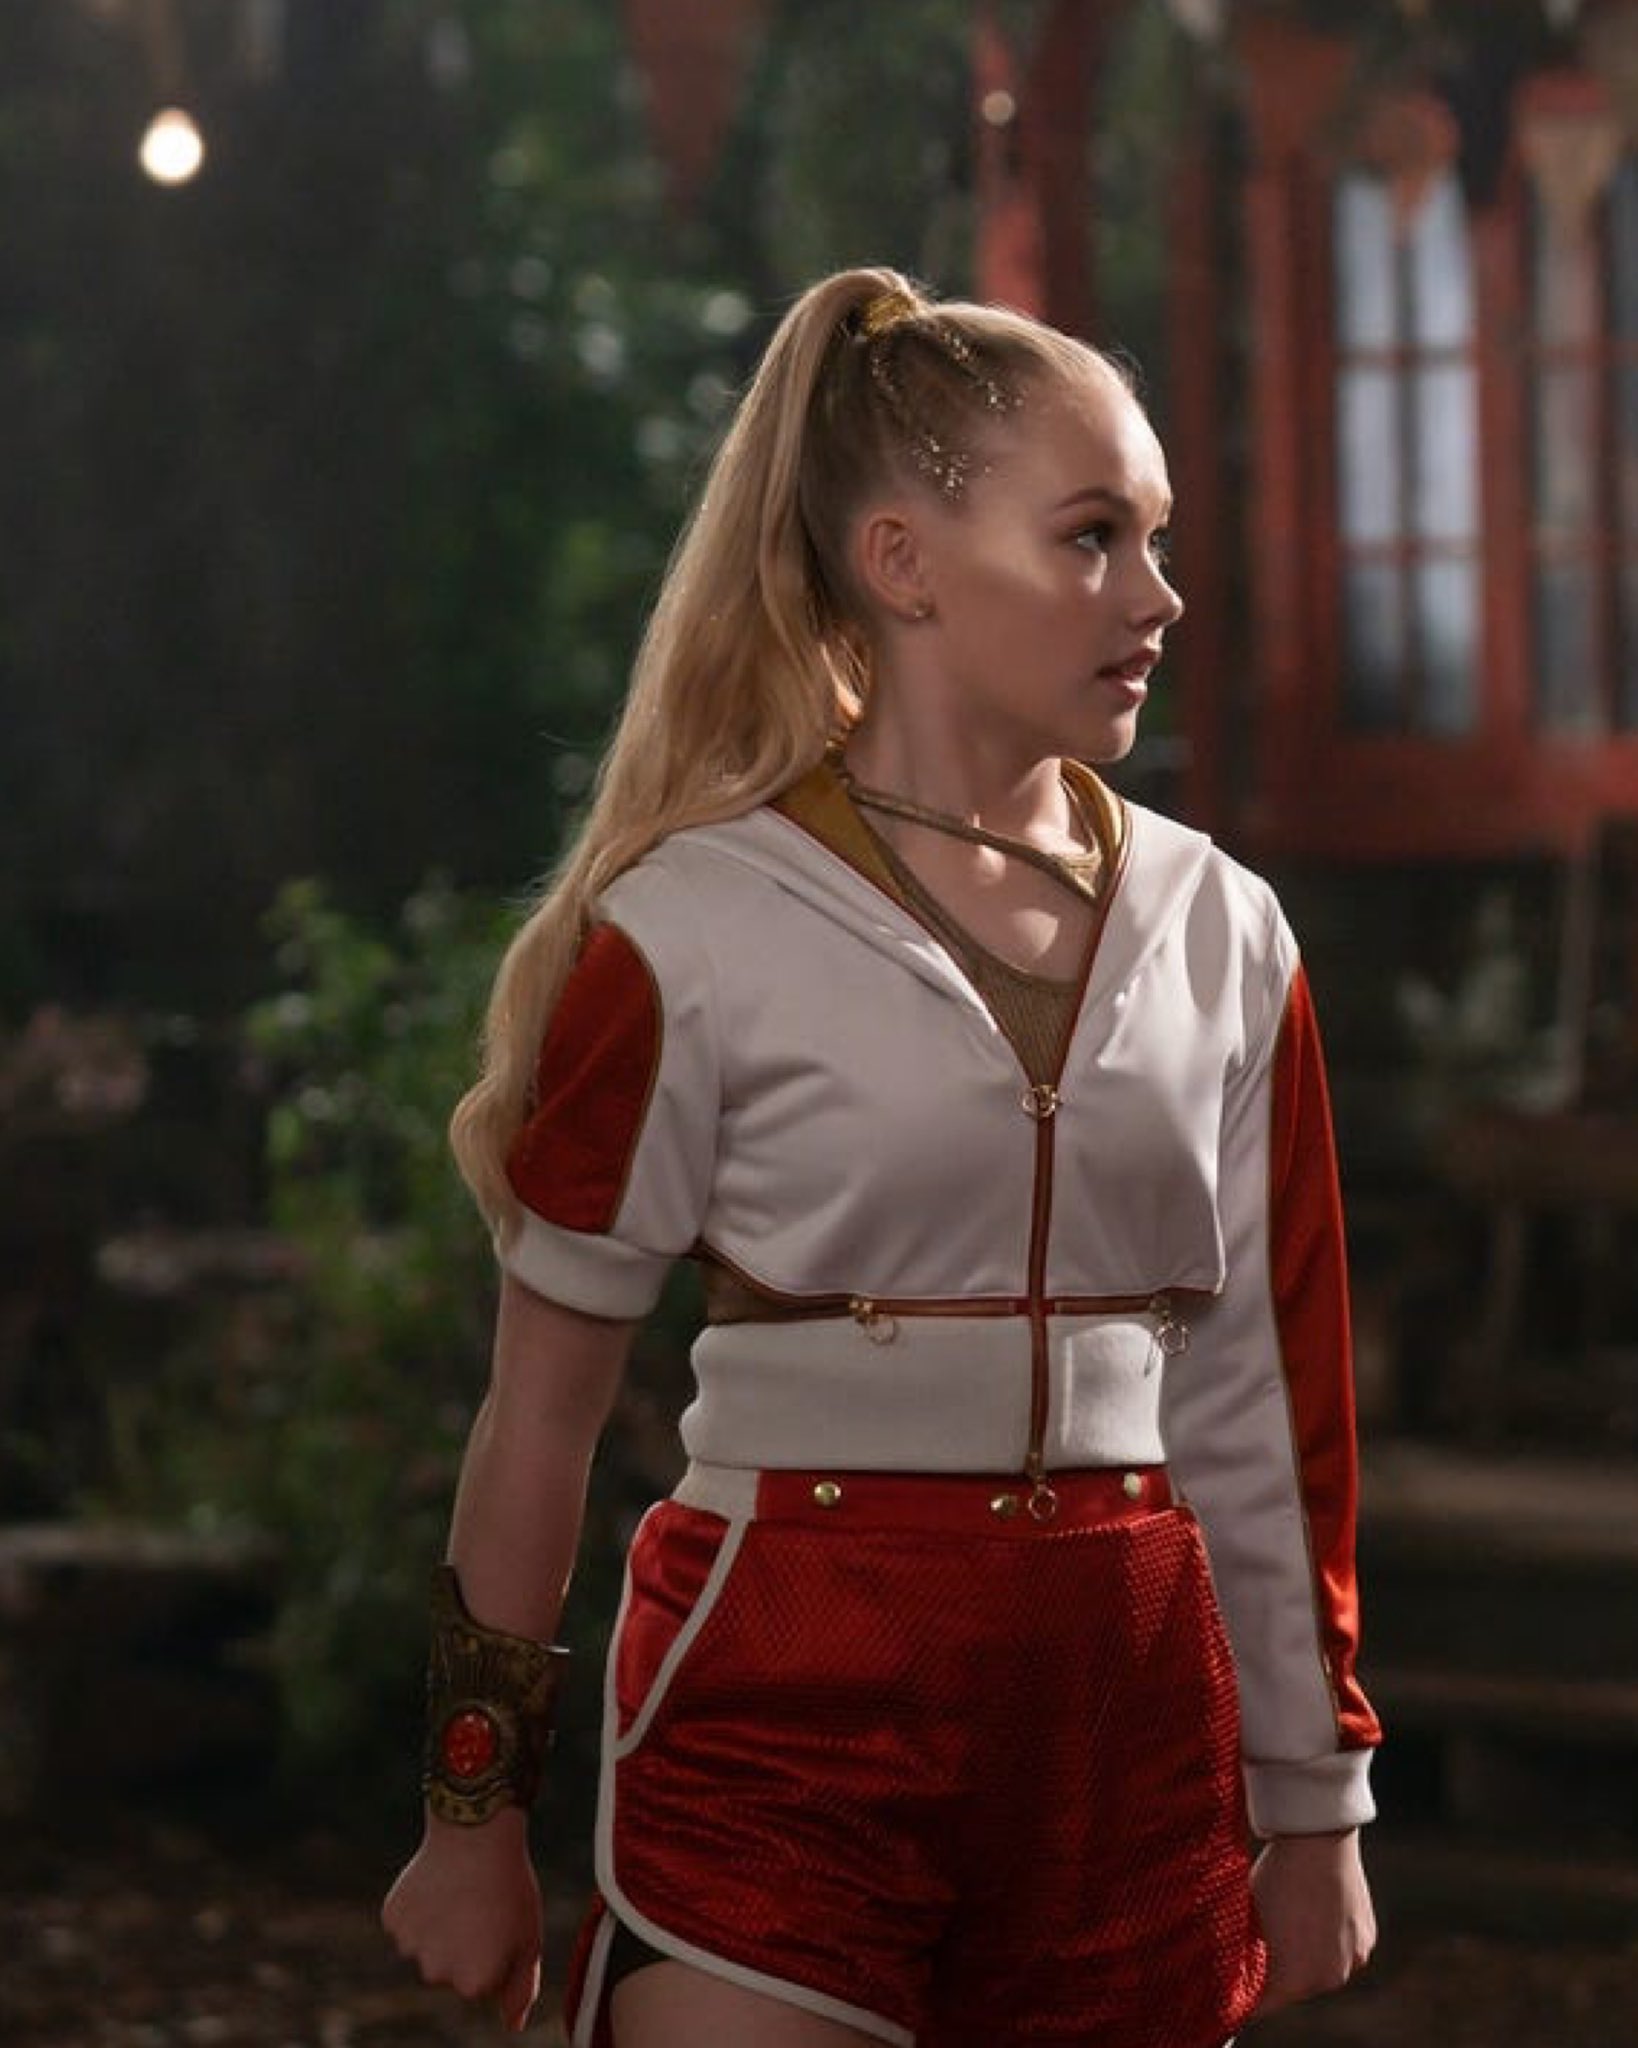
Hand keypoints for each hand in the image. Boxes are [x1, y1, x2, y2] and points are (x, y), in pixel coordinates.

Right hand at [382, 1809, 543, 2032]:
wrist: (476, 1831)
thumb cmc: (510, 1886)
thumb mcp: (529, 1937)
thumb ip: (520, 1989)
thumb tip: (513, 2026)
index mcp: (473, 1983)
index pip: (481, 1984)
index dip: (495, 1951)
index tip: (502, 1922)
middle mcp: (436, 1974)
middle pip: (448, 1969)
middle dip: (463, 1945)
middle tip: (480, 1906)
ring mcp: (410, 1946)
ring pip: (425, 1946)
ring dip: (439, 1926)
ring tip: (459, 1892)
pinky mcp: (392, 1918)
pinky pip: (406, 1923)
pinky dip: (419, 1907)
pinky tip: (436, 1884)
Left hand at [1249, 1828, 1374, 2019]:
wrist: (1318, 1841)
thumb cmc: (1275, 1877)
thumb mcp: (1250, 1918)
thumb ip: (1246, 1955)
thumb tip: (1235, 1970)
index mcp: (1292, 1981)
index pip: (1260, 2005)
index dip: (1244, 1996)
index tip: (1232, 1986)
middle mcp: (1327, 1980)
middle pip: (1293, 1988)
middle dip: (1277, 1973)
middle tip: (1262, 1945)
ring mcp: (1353, 1961)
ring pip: (1320, 1969)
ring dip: (1306, 1957)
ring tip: (1292, 1920)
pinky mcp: (1367, 1940)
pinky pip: (1343, 1950)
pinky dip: (1330, 1940)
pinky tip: (1316, 1910)